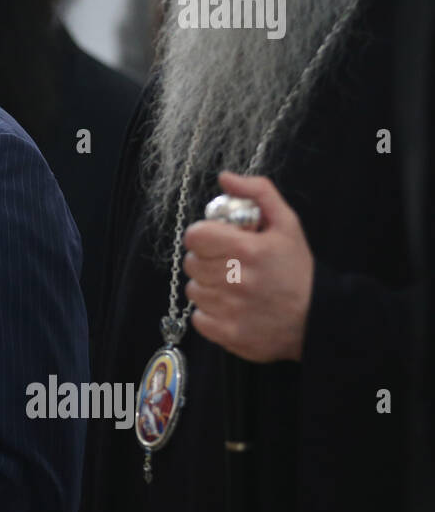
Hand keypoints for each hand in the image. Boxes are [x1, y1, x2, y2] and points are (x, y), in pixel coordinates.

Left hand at [183, 171, 313, 361]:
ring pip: (194, 289)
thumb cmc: (298, 269)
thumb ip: (258, 193)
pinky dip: (210, 312)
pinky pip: (198, 317)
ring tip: (232, 286)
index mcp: (248, 250)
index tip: (215, 240)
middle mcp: (237, 280)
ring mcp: (231, 309)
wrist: (319, 318)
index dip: (202, 236)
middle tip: (228, 264)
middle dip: (206, 260)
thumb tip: (225, 177)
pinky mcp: (228, 334)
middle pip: (192, 263)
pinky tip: (230, 307)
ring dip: (208, 286)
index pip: (195, 236)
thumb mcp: (287, 224)